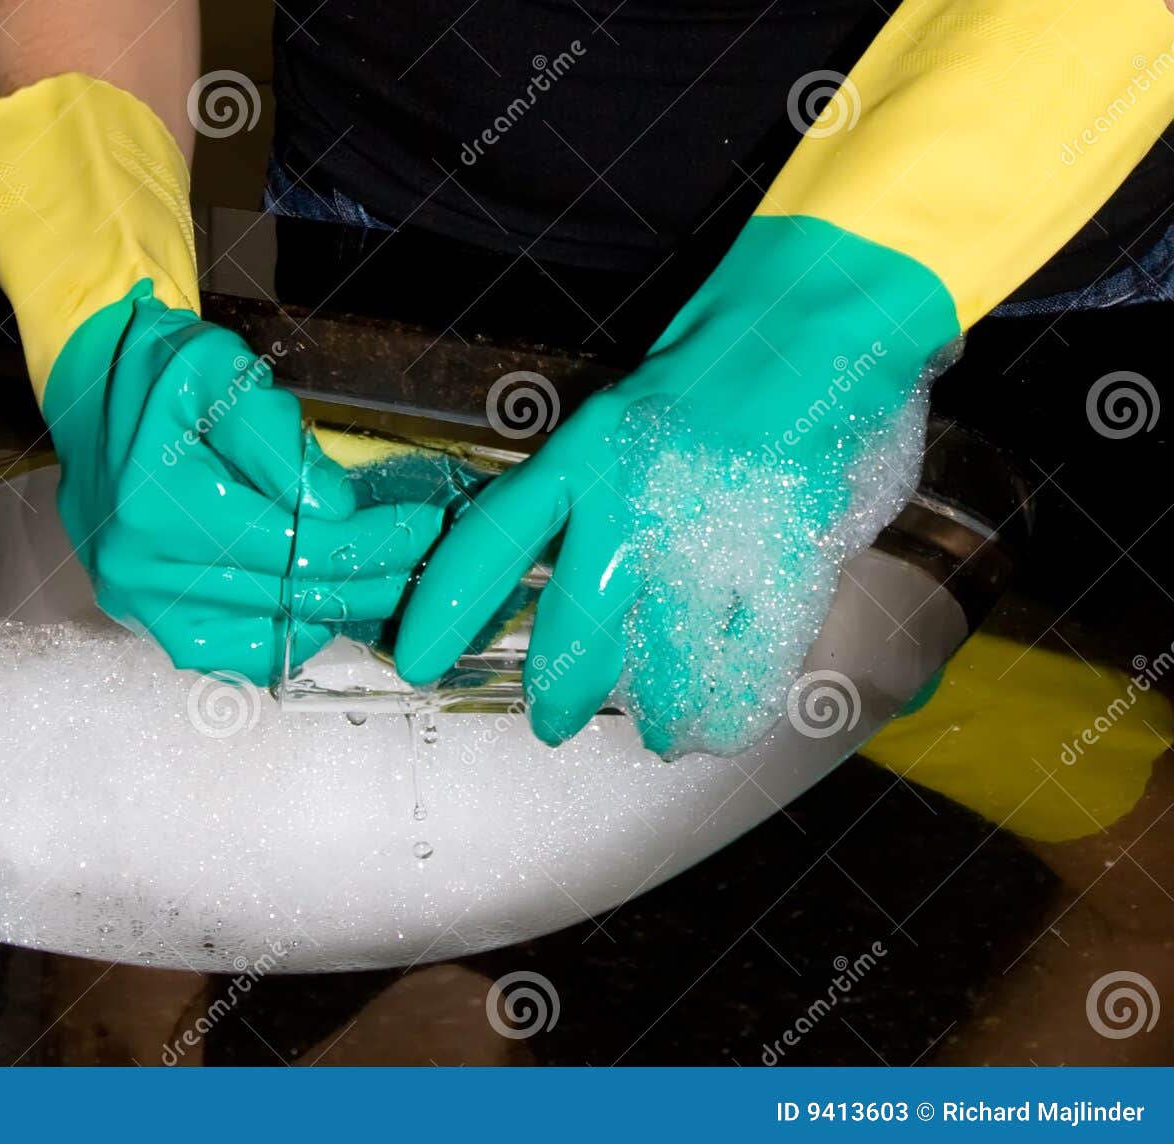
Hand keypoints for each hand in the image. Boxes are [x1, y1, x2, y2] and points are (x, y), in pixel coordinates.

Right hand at [50, 291, 441, 684]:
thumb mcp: (220, 371)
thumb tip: (334, 510)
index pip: (293, 541)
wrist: (93, 397)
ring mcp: (139, 604)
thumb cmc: (161, 376)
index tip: (422, 525)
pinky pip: (231, 657)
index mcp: (155, 499)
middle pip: (287, 590)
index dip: (370, 539)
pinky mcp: (146, 623)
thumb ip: (274, 438)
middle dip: (371, 576)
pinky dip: (285, 641)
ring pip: (268, 630)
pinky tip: (323, 612)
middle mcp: (140, 565)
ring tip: (393, 584)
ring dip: (341, 610)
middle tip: (425, 558)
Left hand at [395, 216, 959, 756]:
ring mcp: (715, 532)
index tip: (416, 662)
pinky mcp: (787, 557)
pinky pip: (749, 661)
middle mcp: (636, 499)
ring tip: (659, 733)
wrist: (815, 323)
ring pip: (665, 663)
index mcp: (582, 455)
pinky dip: (731, 704)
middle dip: (561, 693)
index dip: (448, 609)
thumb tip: (531, 586)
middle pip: (579, 630)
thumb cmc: (705, 383)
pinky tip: (720, 723)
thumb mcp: (613, 426)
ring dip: (657, 712)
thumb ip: (572, 501)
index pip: (490, 539)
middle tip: (552, 723)